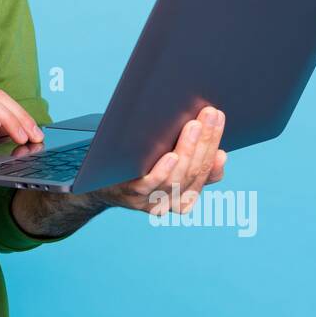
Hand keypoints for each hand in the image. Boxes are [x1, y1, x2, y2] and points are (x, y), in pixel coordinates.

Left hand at [92, 105, 227, 214]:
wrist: (96, 183)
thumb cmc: (135, 165)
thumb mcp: (167, 162)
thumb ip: (191, 160)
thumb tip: (219, 154)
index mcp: (184, 195)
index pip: (206, 172)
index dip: (215, 145)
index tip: (219, 120)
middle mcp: (170, 202)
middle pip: (194, 171)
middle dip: (206, 141)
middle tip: (210, 114)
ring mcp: (150, 201)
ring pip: (177, 178)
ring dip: (188, 150)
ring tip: (194, 126)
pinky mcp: (130, 196)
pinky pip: (151, 185)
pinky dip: (164, 171)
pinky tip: (172, 155)